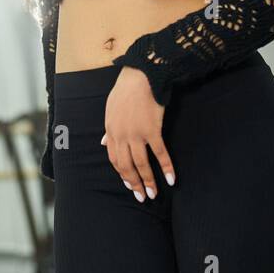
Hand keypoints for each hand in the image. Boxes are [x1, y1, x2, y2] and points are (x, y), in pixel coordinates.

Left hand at [100, 66, 175, 200]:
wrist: (141, 76)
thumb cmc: (125, 90)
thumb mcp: (110, 109)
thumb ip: (108, 129)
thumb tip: (103, 143)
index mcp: (111, 131)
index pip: (114, 159)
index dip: (122, 174)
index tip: (130, 185)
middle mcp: (121, 135)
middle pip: (126, 166)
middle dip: (134, 184)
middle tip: (142, 197)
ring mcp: (137, 134)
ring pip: (141, 164)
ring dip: (148, 181)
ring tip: (154, 194)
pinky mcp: (152, 130)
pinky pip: (159, 153)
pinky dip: (166, 167)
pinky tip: (170, 179)